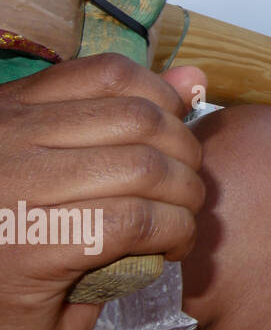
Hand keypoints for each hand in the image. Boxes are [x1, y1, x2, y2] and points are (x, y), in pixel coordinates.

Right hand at [0, 55, 206, 329]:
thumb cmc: (18, 254)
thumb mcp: (69, 170)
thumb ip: (125, 120)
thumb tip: (194, 77)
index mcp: (9, 114)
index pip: (108, 74)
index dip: (164, 102)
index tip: (175, 140)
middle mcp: (6, 140)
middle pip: (139, 118)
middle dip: (185, 155)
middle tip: (186, 193)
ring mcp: (13, 189)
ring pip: (143, 166)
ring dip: (184, 197)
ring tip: (180, 224)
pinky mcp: (31, 248)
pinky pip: (134, 221)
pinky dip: (171, 234)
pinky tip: (168, 252)